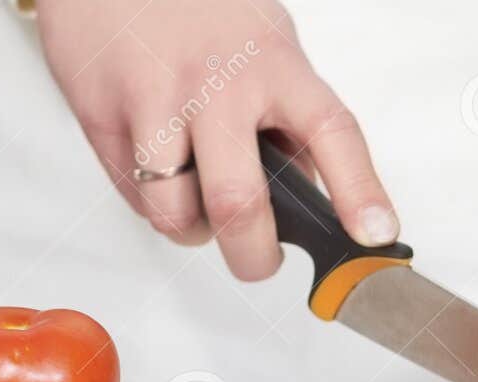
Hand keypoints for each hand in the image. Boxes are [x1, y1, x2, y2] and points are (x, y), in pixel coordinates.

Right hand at [35, 0, 396, 279]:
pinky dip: (154, 204)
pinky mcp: (102, 115)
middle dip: (255, 257)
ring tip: (201, 208)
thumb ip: (290, 115)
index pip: (332, 132)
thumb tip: (310, 191)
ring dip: (195, 232)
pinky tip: (162, 172)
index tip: (375, 236)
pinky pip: (134, 196)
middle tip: (261, 260)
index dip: (360, 191)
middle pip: (240, 203)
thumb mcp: (267, 44)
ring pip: (177, 214)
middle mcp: (218, 85)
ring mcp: (155, 100)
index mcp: (275, 66)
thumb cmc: (199, 6)